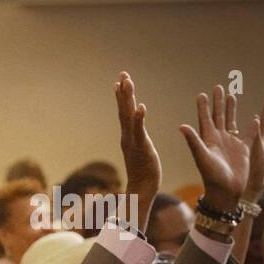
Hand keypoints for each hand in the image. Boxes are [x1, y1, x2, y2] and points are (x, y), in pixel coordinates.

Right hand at [116, 72, 160, 201]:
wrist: (142, 189)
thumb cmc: (143, 172)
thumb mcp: (141, 151)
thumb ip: (138, 140)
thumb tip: (137, 134)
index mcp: (129, 135)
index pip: (125, 112)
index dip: (122, 96)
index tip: (120, 80)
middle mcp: (128, 136)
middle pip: (124, 110)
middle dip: (123, 92)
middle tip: (123, 74)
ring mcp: (133, 141)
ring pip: (129, 116)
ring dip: (127, 99)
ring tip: (127, 83)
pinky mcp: (141, 148)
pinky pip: (139, 131)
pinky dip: (139, 118)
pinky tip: (141, 106)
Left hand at [178, 85, 251, 211]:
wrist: (225, 191)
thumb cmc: (211, 176)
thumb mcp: (201, 157)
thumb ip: (193, 141)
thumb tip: (181, 126)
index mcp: (207, 139)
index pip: (205, 119)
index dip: (203, 107)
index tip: (202, 94)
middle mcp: (218, 139)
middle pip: (218, 116)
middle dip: (218, 102)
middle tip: (218, 87)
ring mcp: (231, 143)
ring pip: (232, 121)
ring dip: (231, 109)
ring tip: (232, 95)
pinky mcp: (243, 149)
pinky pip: (248, 134)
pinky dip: (252, 126)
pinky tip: (255, 116)